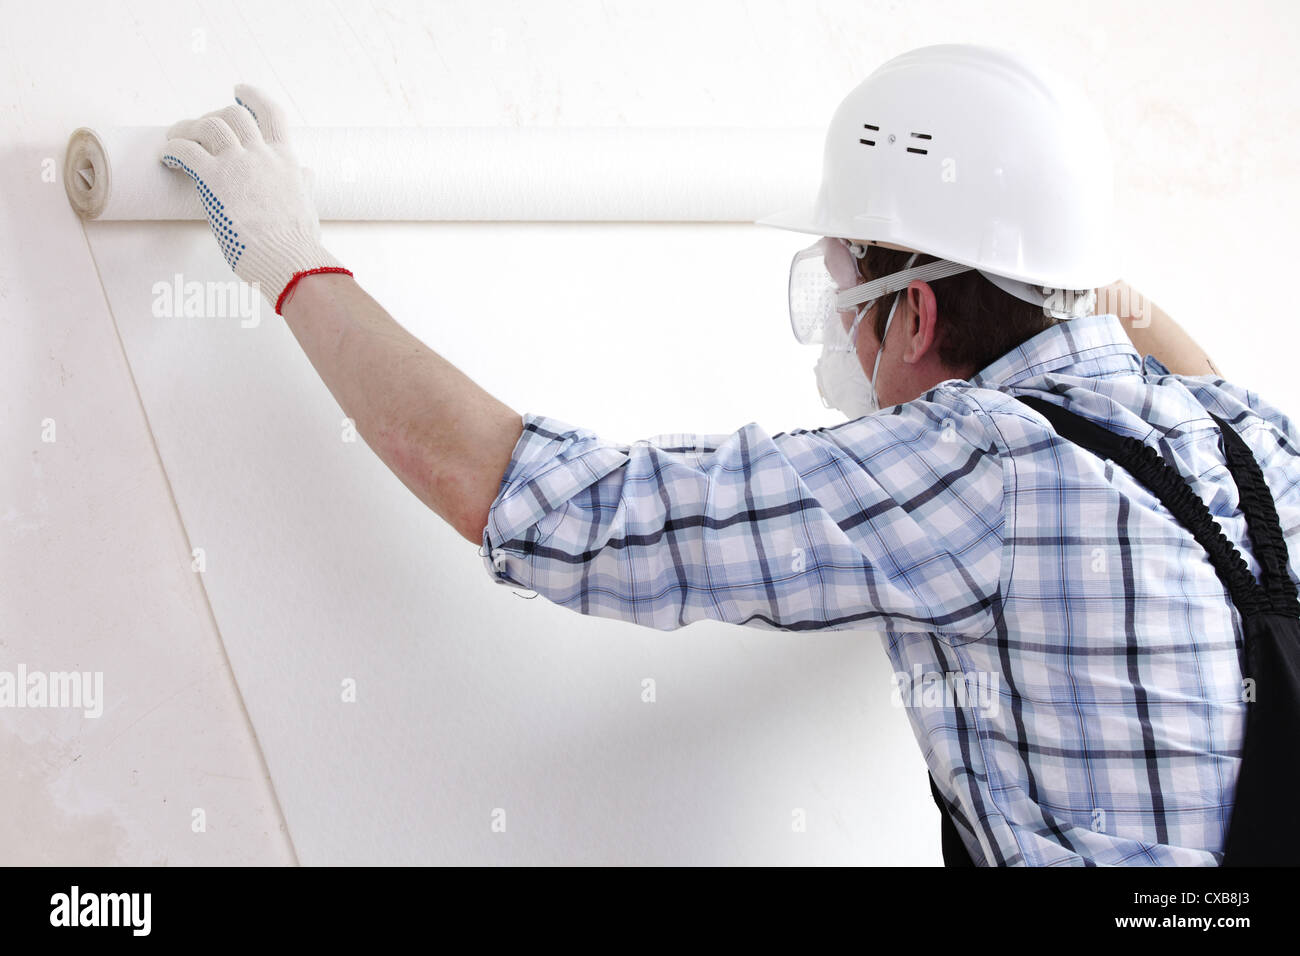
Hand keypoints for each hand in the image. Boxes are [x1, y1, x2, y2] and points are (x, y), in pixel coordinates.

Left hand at [158, 84, 349, 312]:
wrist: (289, 257)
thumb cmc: (298, 241)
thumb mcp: (306, 204)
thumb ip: (302, 185)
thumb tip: (307, 174)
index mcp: (286, 160)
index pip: (271, 114)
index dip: (253, 97)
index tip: (239, 91)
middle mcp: (262, 155)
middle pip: (233, 114)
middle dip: (211, 116)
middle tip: (197, 128)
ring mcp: (238, 164)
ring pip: (208, 125)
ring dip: (187, 128)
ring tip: (174, 139)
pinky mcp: (214, 179)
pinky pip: (186, 151)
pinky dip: (172, 149)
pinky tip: (167, 157)